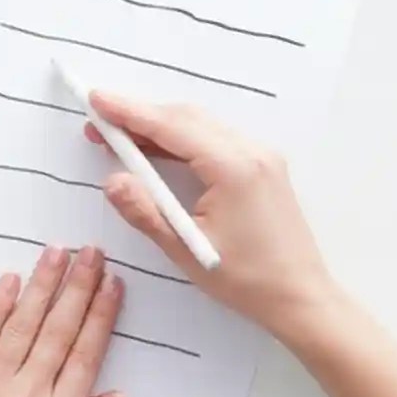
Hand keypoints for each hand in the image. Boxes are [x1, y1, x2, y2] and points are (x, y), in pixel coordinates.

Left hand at [0, 247, 128, 396]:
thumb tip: (117, 395)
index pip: (87, 354)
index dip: (102, 314)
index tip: (112, 284)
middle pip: (58, 331)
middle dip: (78, 286)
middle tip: (90, 253)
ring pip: (22, 326)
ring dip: (42, 285)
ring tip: (57, 255)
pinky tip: (10, 283)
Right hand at [85, 91, 336, 339]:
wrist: (301, 297)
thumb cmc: (246, 281)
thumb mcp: (186, 250)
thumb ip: (146, 212)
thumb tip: (111, 181)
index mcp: (233, 168)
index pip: (171, 127)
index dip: (129, 111)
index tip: (95, 99)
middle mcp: (251, 151)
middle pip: (186, 118)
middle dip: (139, 116)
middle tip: (98, 122)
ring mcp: (261, 156)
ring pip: (201, 125)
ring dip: (159, 126)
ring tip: (119, 137)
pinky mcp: (263, 166)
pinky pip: (215, 138)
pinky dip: (182, 138)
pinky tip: (158, 150)